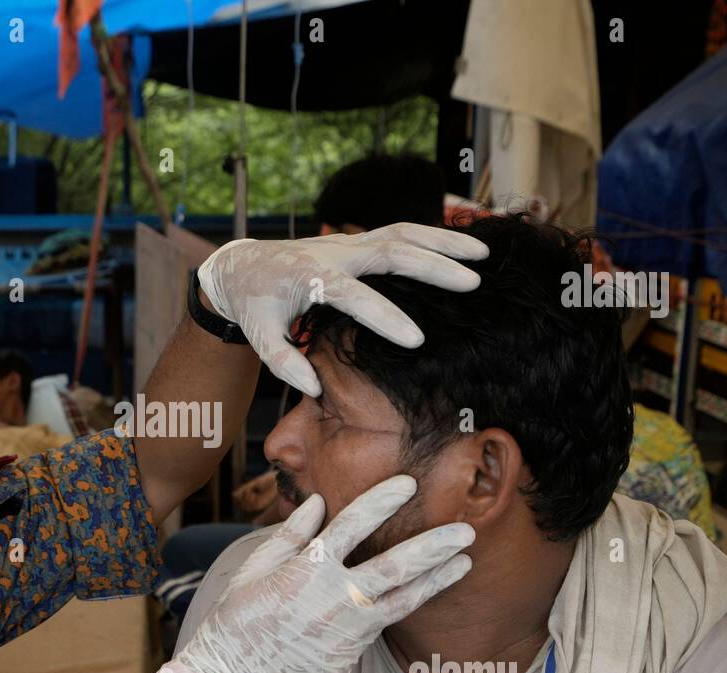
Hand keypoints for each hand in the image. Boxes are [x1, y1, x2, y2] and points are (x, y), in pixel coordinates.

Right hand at [149, 475, 474, 672]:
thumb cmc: (237, 618)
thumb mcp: (254, 568)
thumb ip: (289, 534)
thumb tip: (316, 502)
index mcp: (308, 568)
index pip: (354, 524)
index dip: (382, 500)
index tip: (408, 484)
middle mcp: (336, 597)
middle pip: (396, 565)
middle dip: (434, 545)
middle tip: (465, 530)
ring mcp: (348, 629)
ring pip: (404, 600)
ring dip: (437, 579)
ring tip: (464, 562)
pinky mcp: (351, 654)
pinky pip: (379, 624)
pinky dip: (400, 606)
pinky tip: (421, 593)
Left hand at [195, 223, 488, 396]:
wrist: (243, 264)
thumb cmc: (254, 305)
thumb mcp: (257, 336)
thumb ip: (283, 362)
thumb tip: (314, 387)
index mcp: (310, 276)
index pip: (352, 295)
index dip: (384, 317)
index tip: (417, 341)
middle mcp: (334, 253)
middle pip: (390, 252)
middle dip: (432, 267)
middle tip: (472, 285)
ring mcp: (349, 242)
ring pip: (402, 233)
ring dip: (443, 242)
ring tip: (483, 257)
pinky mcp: (358, 241)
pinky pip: (401, 232)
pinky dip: (433, 236)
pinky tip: (464, 247)